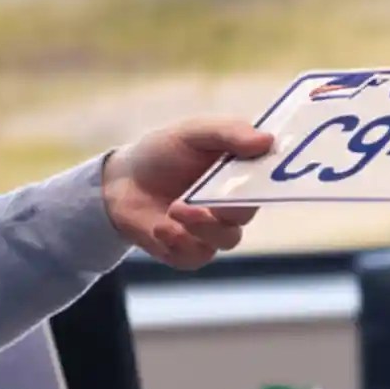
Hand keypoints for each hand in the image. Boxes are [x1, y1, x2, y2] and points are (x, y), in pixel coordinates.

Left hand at [101, 118, 271, 268]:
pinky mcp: (189, 252)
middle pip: (247, 213)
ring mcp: (211, 231)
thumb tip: (267, 140)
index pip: (268, 181)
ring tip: (174, 210)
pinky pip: (197, 257)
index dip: (269, 182)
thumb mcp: (193, 132)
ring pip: (226, 239)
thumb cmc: (162, 152)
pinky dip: (179, 243)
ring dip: (201, 226)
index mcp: (241, 174)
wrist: (120, 182)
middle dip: (227, 208)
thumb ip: (229, 133)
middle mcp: (232, 205)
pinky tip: (161, 227)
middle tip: (204, 200)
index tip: (257, 180)